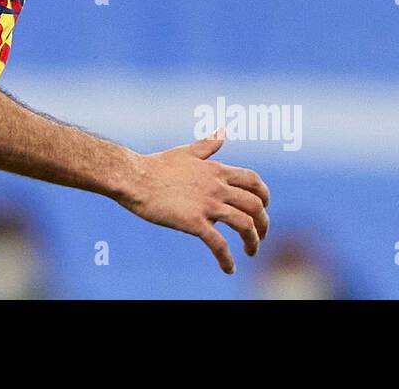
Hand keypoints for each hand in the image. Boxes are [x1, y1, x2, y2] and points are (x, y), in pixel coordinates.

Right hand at [119, 127, 270, 273]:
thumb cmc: (156, 165)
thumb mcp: (187, 151)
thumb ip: (208, 144)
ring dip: (253, 241)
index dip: (264, 195)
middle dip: (263, 223)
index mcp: (216, 170)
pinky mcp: (194, 222)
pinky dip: (227, 258)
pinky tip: (229, 268)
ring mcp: (207, 205)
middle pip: (255, 205)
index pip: (253, 181)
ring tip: (251, 252)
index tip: (264, 207)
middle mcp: (217, 187)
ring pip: (244, 225)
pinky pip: (219, 244)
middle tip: (260, 235)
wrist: (134, 177)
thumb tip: (224, 130)